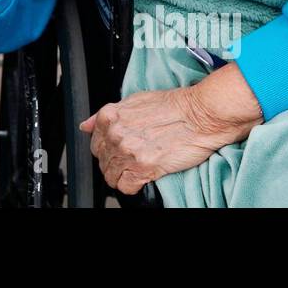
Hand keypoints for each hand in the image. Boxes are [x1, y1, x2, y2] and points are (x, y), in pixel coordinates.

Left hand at [79, 63, 262, 193]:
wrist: (200, 115)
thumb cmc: (174, 106)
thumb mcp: (135, 101)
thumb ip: (108, 115)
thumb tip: (86, 125)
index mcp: (110, 116)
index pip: (95, 143)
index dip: (106, 149)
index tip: (117, 151)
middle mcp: (116, 133)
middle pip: (102, 161)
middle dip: (114, 163)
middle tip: (130, 160)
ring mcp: (128, 151)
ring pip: (111, 175)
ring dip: (122, 175)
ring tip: (137, 169)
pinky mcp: (143, 167)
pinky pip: (125, 187)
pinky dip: (132, 186)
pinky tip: (142, 177)